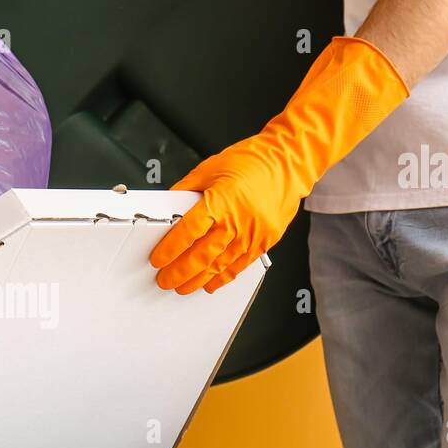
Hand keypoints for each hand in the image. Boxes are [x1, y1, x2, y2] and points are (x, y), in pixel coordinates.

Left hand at [150, 36, 409, 294]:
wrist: (289, 162)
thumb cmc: (252, 161)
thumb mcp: (210, 167)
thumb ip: (186, 190)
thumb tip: (168, 206)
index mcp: (221, 201)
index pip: (188, 232)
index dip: (170, 249)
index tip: (158, 259)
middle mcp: (237, 221)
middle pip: (202, 255)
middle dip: (179, 272)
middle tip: (165, 280)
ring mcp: (253, 234)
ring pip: (220, 265)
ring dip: (198, 280)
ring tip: (182, 287)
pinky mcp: (265, 242)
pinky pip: (240, 266)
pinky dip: (223, 278)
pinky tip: (210, 284)